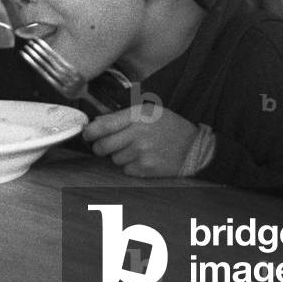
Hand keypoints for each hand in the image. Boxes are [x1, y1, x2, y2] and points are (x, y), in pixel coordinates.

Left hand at [83, 106, 197, 176]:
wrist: (194, 147)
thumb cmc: (170, 127)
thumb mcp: (148, 112)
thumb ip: (122, 116)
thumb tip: (96, 122)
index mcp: (137, 116)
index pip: (102, 126)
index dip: (90, 132)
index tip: (87, 134)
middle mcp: (138, 134)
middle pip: (102, 146)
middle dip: (100, 147)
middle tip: (107, 145)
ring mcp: (142, 153)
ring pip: (114, 159)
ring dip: (119, 156)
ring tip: (135, 149)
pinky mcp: (146, 169)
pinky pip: (125, 170)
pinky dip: (130, 166)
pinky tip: (142, 158)